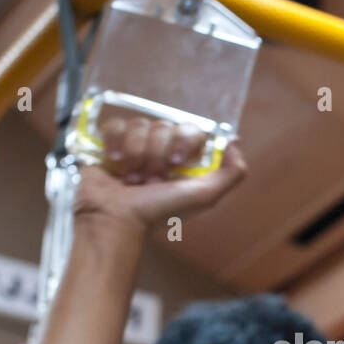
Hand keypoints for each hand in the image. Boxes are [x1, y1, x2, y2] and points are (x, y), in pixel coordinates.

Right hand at [73, 117, 246, 231]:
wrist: (116, 219)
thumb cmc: (158, 212)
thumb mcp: (204, 197)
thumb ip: (231, 173)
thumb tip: (234, 141)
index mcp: (184, 160)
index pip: (190, 129)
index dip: (182, 143)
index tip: (175, 164)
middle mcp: (160, 151)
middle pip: (164, 126)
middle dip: (156, 154)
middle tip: (150, 178)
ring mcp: (134, 146)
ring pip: (139, 125)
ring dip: (135, 154)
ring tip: (131, 179)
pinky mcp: (109, 144)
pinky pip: (115, 125)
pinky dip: (114, 143)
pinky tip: (115, 164)